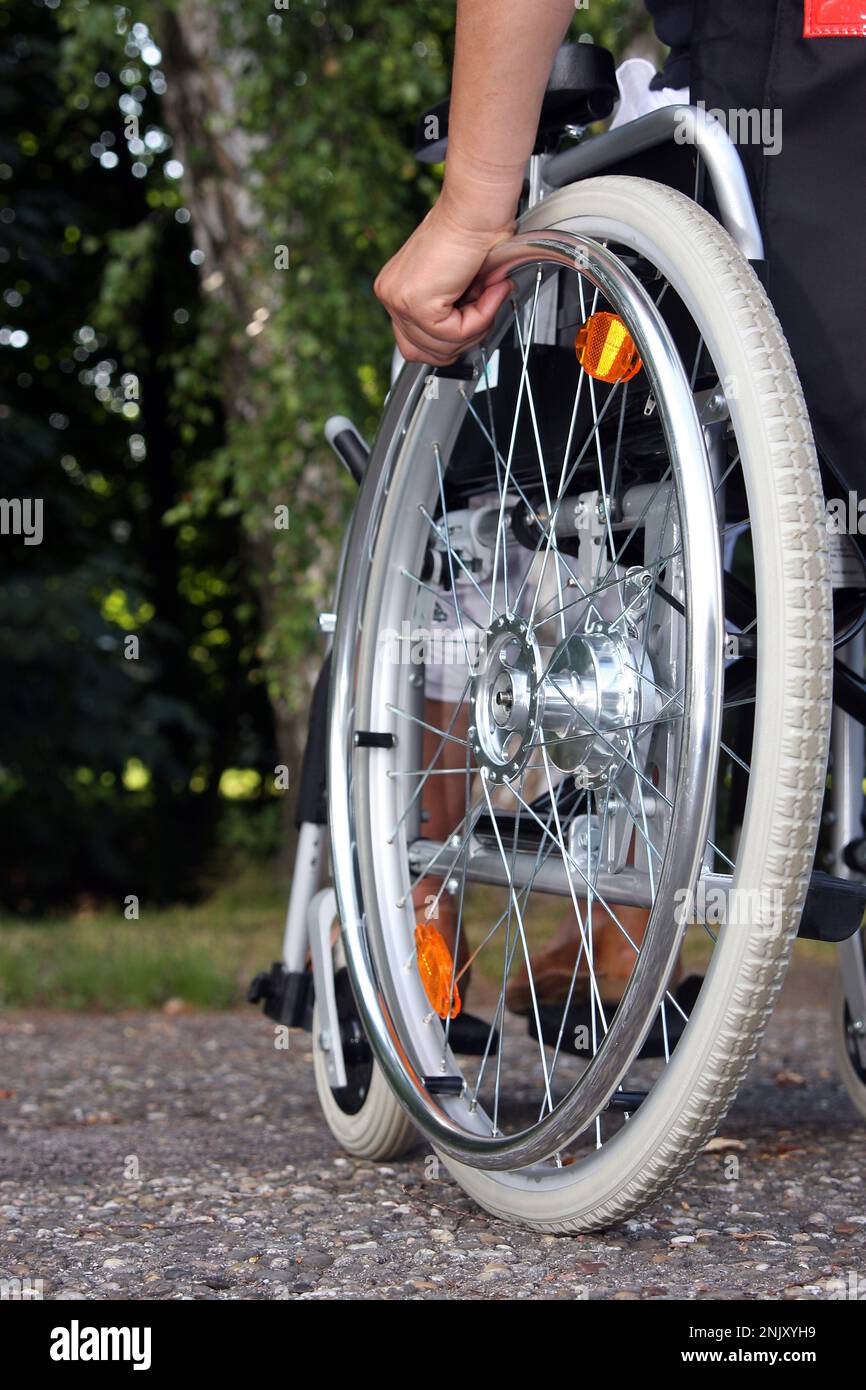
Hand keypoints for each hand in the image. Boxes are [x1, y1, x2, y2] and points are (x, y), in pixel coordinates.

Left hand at [374, 189, 515, 365]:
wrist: (476, 206)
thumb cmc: (474, 231)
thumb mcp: (459, 285)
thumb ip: (453, 314)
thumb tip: (465, 339)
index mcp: (395, 289)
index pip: (414, 343)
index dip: (450, 338)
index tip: (475, 311)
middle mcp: (390, 294)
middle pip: (422, 352)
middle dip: (461, 339)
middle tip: (484, 309)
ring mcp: (398, 299)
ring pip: (441, 347)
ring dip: (476, 326)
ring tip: (489, 295)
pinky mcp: (414, 303)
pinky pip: (454, 334)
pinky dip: (479, 318)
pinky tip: (487, 291)